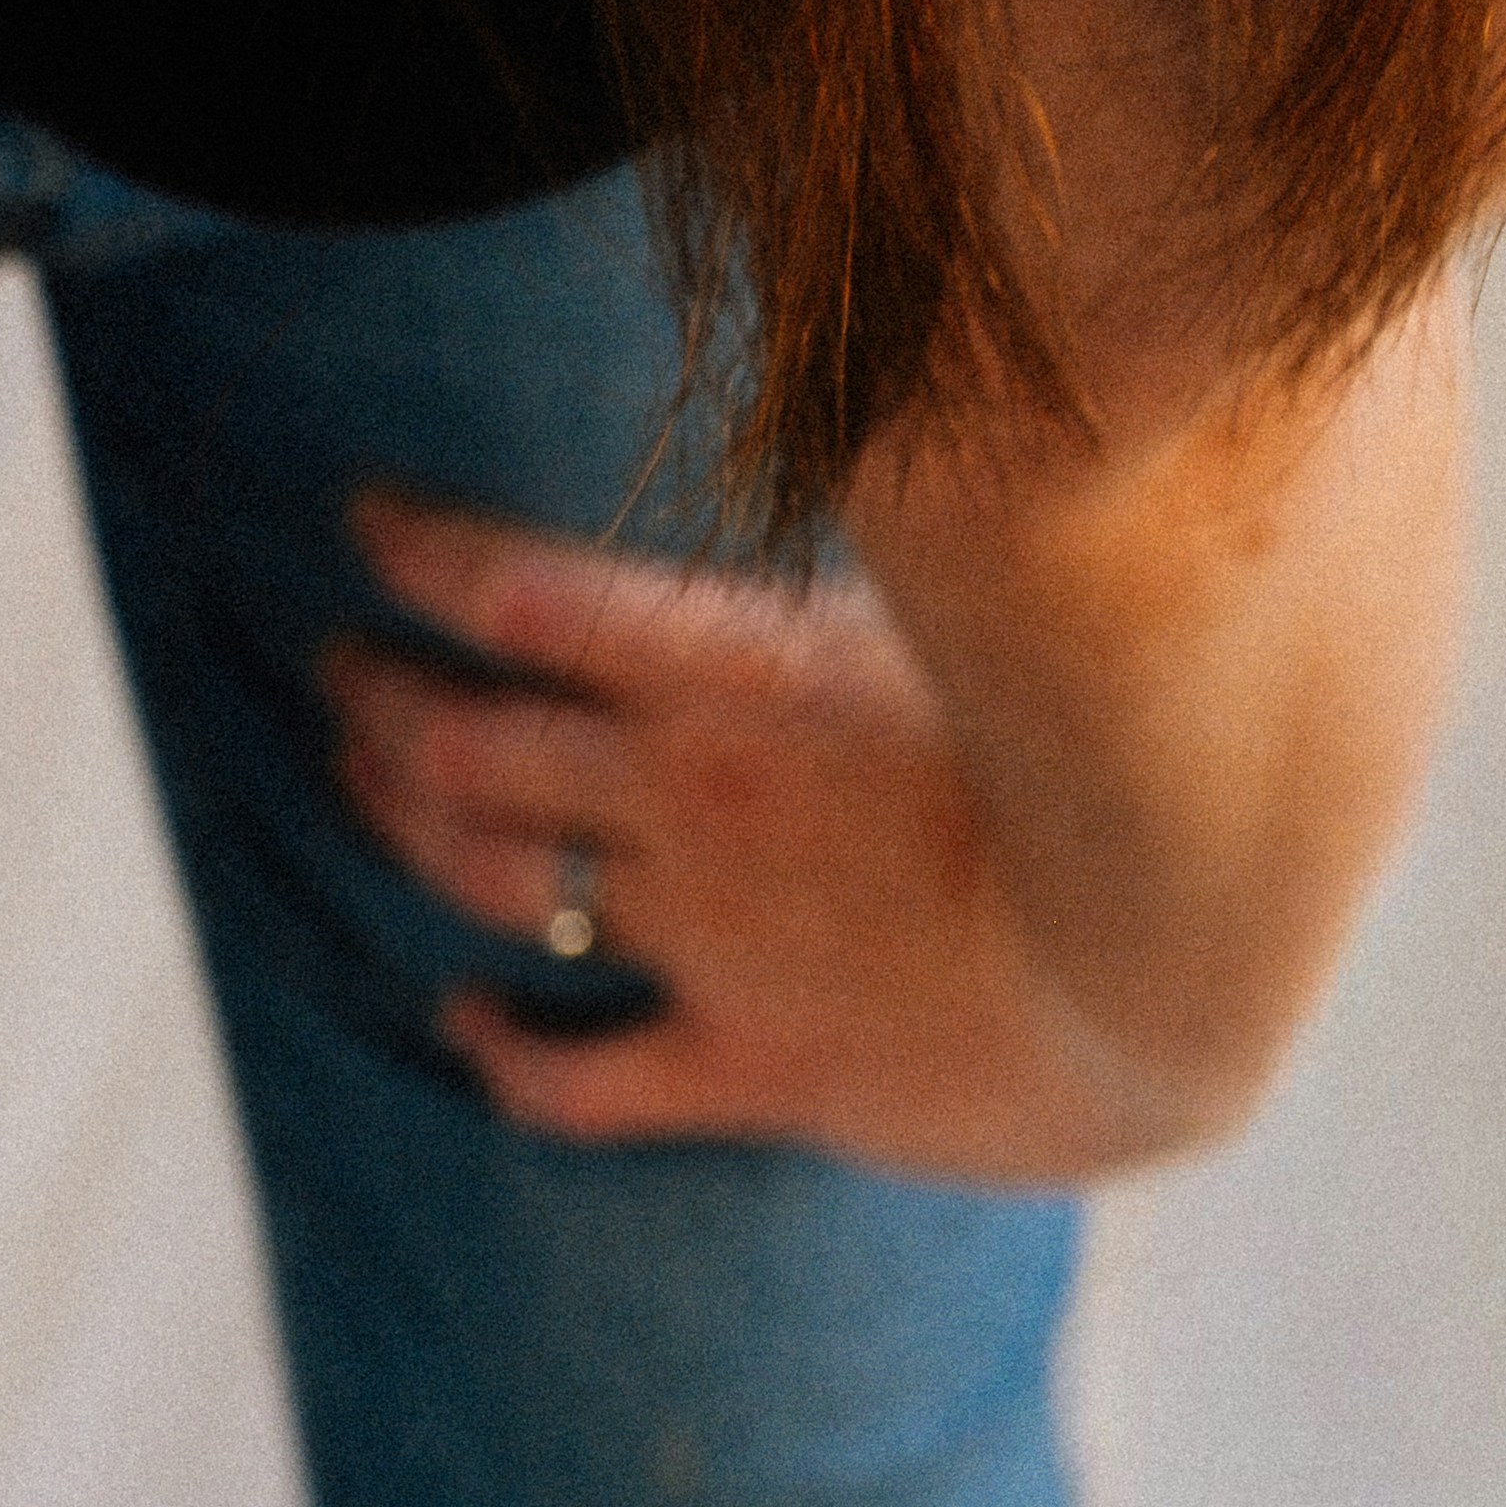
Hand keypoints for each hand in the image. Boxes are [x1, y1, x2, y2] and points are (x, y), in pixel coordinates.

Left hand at [331, 486, 1133, 1188]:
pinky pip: (578, 1079)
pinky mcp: (751, 1068)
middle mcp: (693, 803)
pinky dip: (496, 1051)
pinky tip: (453, 1021)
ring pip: (490, 881)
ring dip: (404, 826)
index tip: (364, 515)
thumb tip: (843, 427)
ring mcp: (710, 942)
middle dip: (379, 696)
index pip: (520, 591)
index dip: (419, 550)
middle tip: (338, 665)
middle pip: (469, 742)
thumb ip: (858, 542)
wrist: (1167, 955)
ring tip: (360, 781)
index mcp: (742, 671)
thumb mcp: (962, 599)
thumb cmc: (1093, 745)